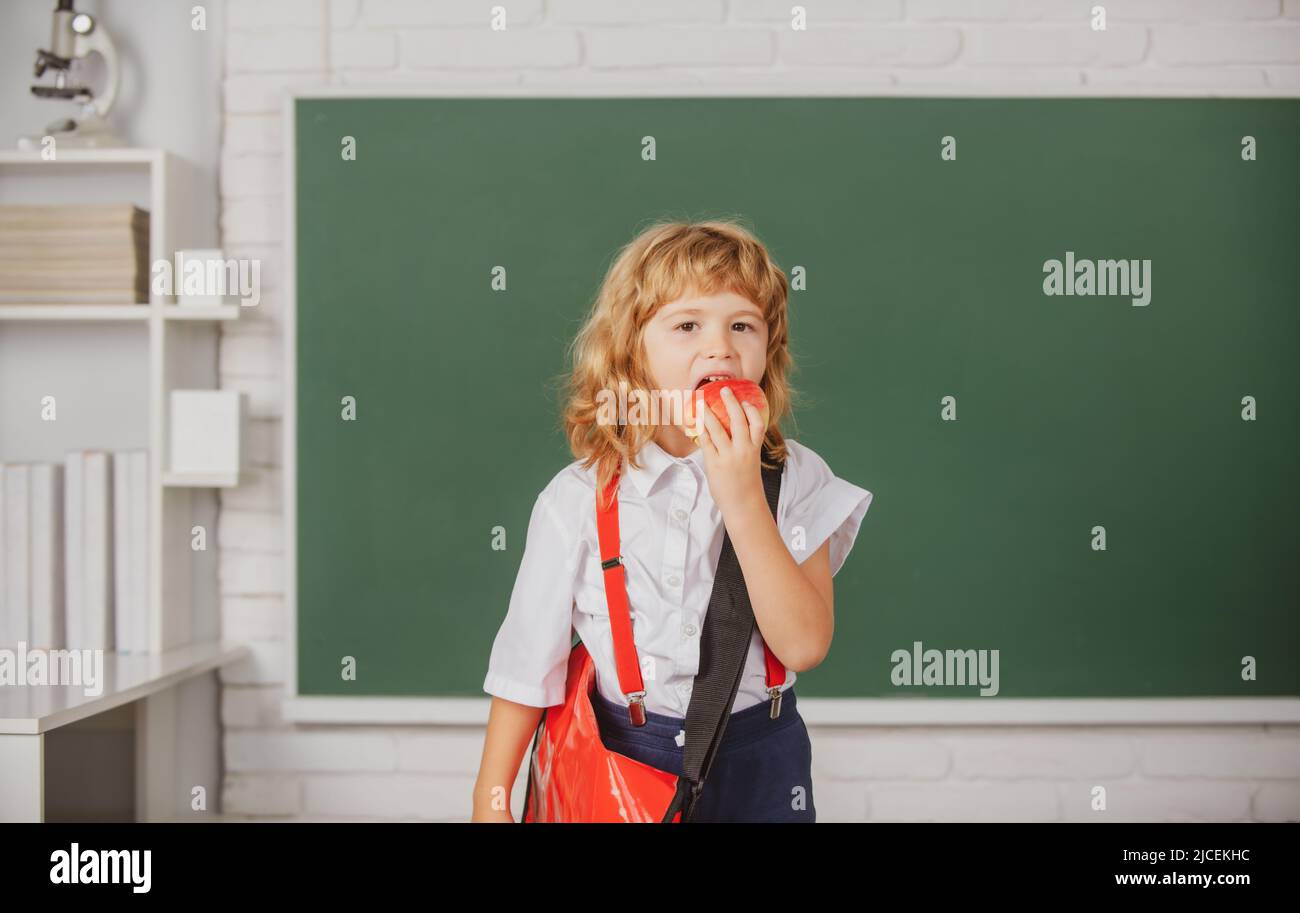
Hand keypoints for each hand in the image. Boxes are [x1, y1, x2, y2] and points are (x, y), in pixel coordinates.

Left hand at [693, 385, 765, 516]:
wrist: (743, 506)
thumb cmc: (746, 484)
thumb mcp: (751, 463)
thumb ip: (745, 447)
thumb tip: (731, 433)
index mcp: (755, 449)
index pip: (757, 424)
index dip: (752, 410)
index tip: (746, 401)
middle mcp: (743, 450)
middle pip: (738, 420)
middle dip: (731, 403)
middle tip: (724, 390)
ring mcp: (729, 457)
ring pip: (718, 429)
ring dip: (709, 413)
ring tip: (703, 402)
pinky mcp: (715, 464)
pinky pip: (706, 442)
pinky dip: (701, 430)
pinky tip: (697, 422)